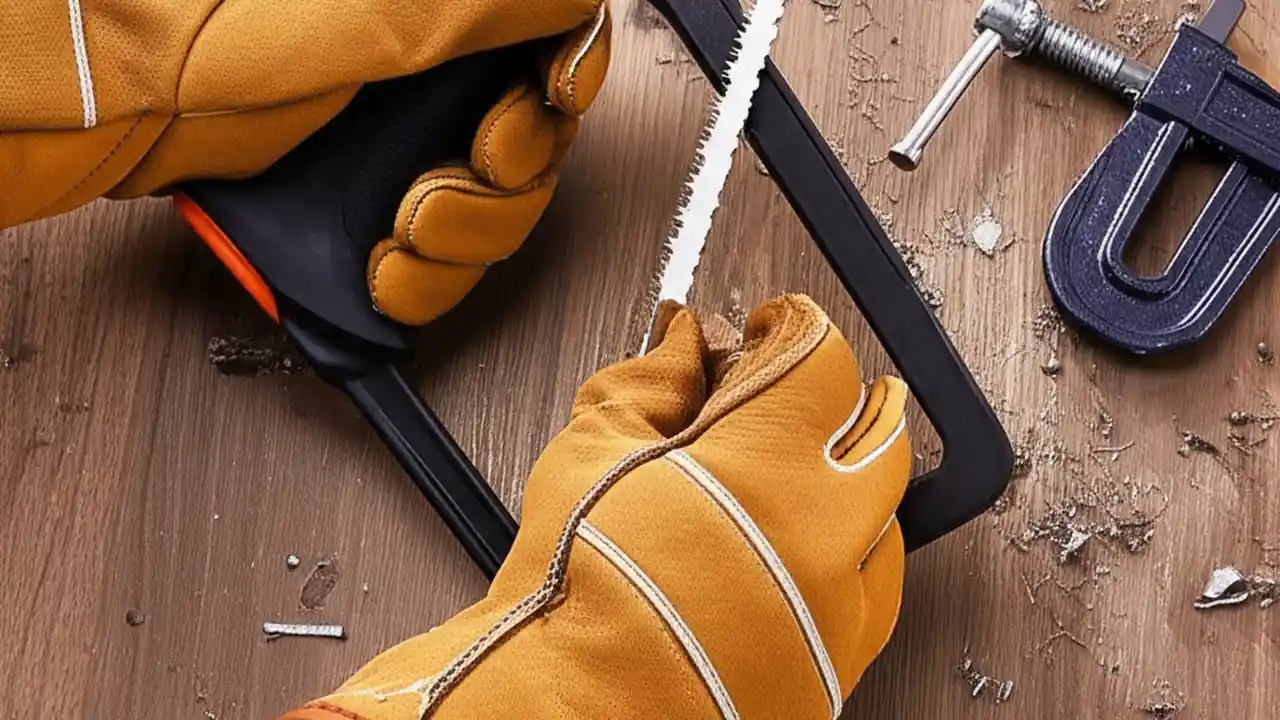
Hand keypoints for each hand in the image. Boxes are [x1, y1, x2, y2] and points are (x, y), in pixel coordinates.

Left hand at [0, 0, 610, 324]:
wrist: (138, 106)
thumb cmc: (236, 30)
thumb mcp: (397, 4)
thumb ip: (509, 5)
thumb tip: (581, 11)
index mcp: (451, 22)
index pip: (556, 48)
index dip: (569, 83)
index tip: (546, 102)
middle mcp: (432, 78)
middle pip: (535, 144)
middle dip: (506, 183)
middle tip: (457, 179)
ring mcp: (394, 148)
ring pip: (489, 216)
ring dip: (463, 241)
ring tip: (405, 233)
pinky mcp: (362, 210)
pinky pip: (432, 265)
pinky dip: (418, 283)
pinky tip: (383, 269)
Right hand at [278, 295, 910, 719]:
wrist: (574, 715)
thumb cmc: (570, 595)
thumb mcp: (591, 456)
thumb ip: (649, 383)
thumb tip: (680, 342)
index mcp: (767, 468)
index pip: (823, 359)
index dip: (794, 326)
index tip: (772, 327)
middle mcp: (825, 538)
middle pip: (882, 432)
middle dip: (847, 398)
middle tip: (803, 392)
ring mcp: (842, 610)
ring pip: (889, 520)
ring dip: (852, 485)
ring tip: (791, 482)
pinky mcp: (837, 667)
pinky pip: (874, 597)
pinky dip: (848, 561)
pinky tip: (796, 555)